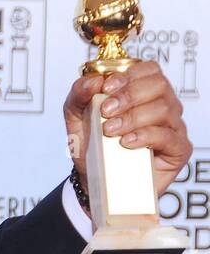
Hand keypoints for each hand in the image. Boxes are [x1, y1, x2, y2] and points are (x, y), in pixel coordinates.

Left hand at [64, 60, 191, 202]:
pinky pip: (168, 136)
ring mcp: (173, 128)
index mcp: (145, 92)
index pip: (149, 70)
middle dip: (129, 95)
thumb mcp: (76, 119)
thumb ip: (78, 95)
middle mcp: (163, 106)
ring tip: (111, 131)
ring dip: (133, 117)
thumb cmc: (92, 148)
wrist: (94, 183)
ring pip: (163, 109)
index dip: (129, 75)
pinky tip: (127, 142)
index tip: (106, 88)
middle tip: (106, 111)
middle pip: (158, 85)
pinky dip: (146, 136)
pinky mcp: (177, 150)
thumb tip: (93, 80)